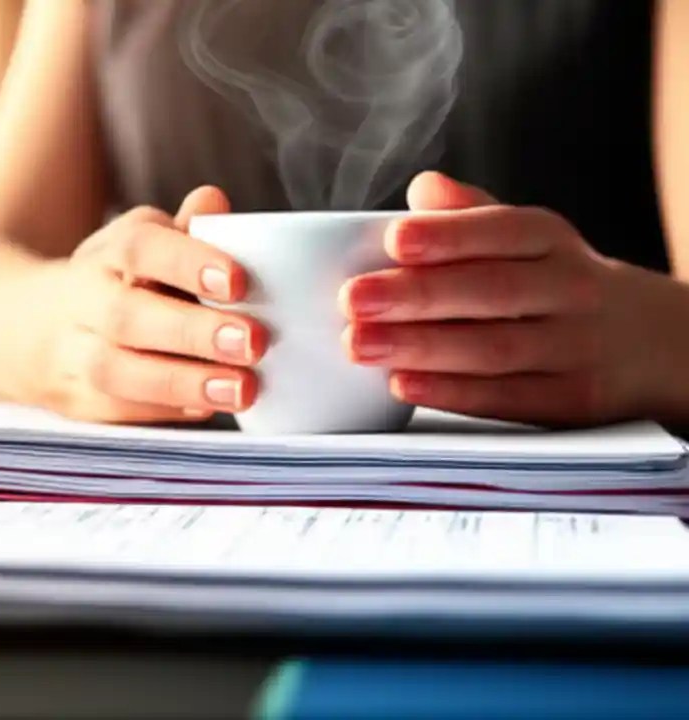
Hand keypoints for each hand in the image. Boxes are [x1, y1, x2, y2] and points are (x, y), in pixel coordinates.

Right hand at [41, 187, 265, 422]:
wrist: (20, 329)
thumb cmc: (107, 283)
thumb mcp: (136, 246)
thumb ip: (182, 231)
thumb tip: (213, 203)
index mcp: (102, 256)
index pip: (138, 248)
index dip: (187, 261)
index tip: (238, 280)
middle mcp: (80, 304)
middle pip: (125, 316)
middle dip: (191, 331)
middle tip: (253, 341)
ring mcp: (71, 356)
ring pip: (115, 372)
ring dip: (182, 382)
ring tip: (242, 388)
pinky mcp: (76, 403)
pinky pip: (117, 411)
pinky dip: (166, 410)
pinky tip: (209, 406)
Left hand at [340, 171, 653, 426]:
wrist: (654, 344)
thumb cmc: (555, 285)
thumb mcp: (527, 240)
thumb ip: (469, 216)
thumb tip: (424, 187)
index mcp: (550, 241)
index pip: (502, 230)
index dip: (448, 235)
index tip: (395, 239)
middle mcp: (570, 289)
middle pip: (490, 291)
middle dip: (416, 295)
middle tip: (353, 300)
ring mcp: (576, 348)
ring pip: (494, 348)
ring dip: (421, 347)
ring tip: (360, 343)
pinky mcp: (573, 401)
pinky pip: (508, 397)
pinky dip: (452, 393)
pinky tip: (403, 384)